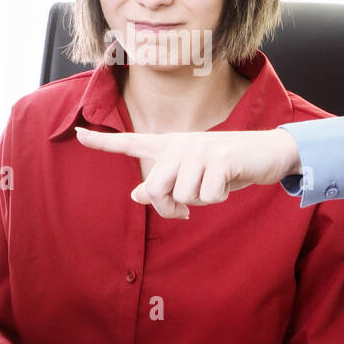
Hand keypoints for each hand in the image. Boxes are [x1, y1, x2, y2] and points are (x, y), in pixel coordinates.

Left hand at [74, 126, 301, 218]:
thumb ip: (164, 184)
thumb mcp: (193, 177)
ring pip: (183, 196)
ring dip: (201, 200)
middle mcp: (179, 144)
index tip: (77, 133)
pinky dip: (219, 197)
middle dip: (170, 208)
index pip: (130, 143)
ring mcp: (198, 150)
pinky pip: (206, 197)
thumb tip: (136, 195)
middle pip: (155, 189)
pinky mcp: (218, 159)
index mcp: (170, 146)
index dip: (102, 142)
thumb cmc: (226, 167)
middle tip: (186, 210)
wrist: (265, 153)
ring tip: (215, 184)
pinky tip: (228, 182)